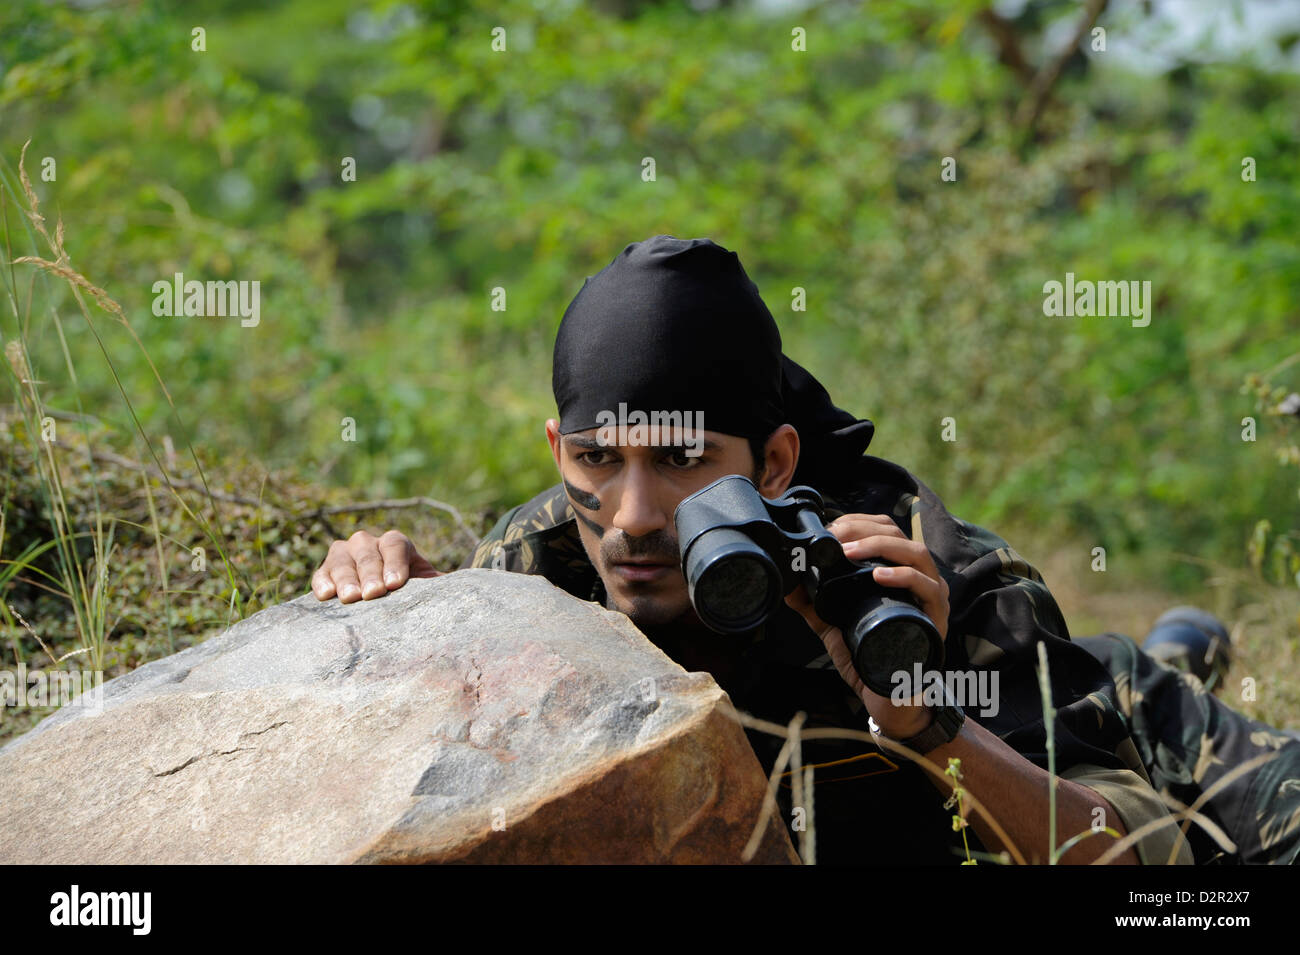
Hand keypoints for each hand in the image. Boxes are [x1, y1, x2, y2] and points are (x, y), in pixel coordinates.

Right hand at [311, 529, 441, 602]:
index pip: (395, 544)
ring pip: (342, 558)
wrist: (390, 608)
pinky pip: (321, 573)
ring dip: (346, 578)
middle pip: (367, 551)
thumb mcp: (432, 588)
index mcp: (397, 543)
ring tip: (351, 598)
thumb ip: (444, 585)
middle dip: (370, 572)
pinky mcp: (327, 573)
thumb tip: (471, 587)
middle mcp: (369, 543)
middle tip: (374, 594)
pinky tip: (326, 595)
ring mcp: (345, 555)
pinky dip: (322, 582)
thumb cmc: (415, 597)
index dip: (395, 562)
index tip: (396, 584)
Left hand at [784, 513, 949, 738]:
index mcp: (897, 572)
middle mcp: (919, 579)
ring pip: (917, 553)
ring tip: (850, 553)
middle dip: (864, 529)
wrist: (886, 699)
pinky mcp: (937, 620)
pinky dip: (904, 577)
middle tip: (835, 538)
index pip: (885, 529)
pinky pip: (927, 589)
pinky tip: (879, 575)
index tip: (829, 529)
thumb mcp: (832, 623)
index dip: (857, 523)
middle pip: (900, 534)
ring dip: (881, 546)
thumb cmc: (865, 656)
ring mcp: (932, 598)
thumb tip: (786, 580)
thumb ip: (811, 601)